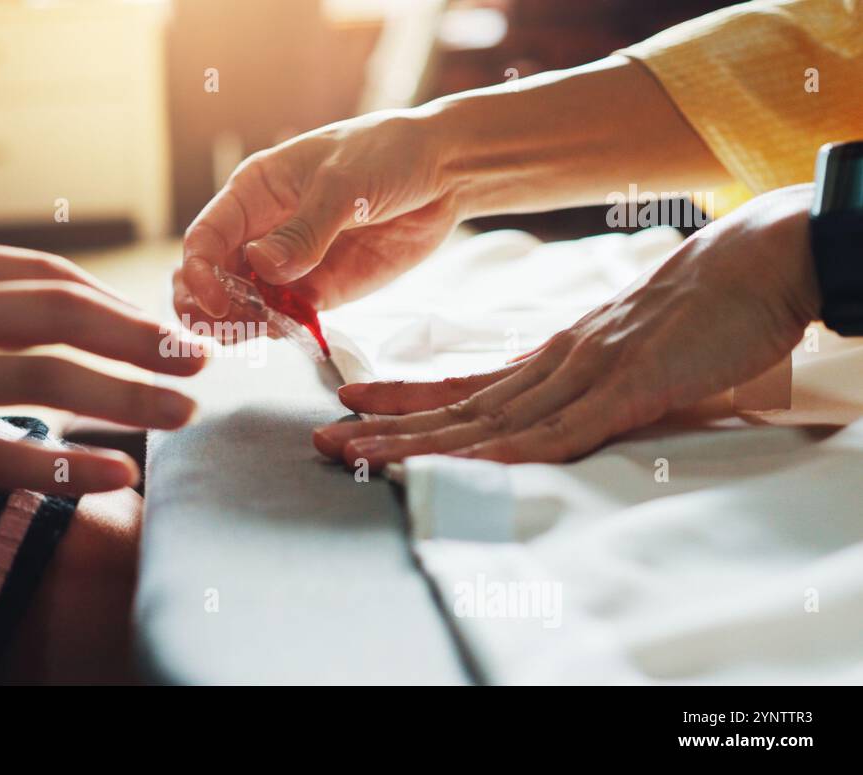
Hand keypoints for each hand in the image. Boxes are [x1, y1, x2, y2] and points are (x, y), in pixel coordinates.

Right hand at [0, 238, 205, 499]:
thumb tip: (50, 319)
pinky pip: (0, 454)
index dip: (116, 302)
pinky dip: (69, 466)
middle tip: (201, 361)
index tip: (162, 329)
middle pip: (60, 313)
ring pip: (45, 378)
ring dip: (128, 396)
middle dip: (144, 337)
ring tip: (184, 414)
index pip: (45, 274)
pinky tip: (121, 474)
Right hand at [175, 108, 461, 333]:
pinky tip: (290, 331)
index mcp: (254, 192)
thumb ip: (304, 230)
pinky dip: (281, 330)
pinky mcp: (320, 290)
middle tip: (227, 327)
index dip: (199, 273)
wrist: (444, 172)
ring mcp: (289, 264)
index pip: (205, 239)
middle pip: (213, 278)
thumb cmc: (387, 154)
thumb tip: (261, 267)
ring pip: (245, 304)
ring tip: (261, 330)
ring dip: (243, 325)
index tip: (213, 302)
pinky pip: (287, 318)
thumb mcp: (344, 184)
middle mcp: (262, 231)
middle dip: (209, 307)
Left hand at [314, 184, 821, 467]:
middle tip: (323, 438)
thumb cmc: (696, 308)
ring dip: (419, 441)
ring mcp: (587, 378)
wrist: (755, 263)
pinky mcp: (628, 391)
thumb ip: (586, 380)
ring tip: (356, 451)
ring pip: (488, 421)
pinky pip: (558, 432)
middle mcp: (554, 367)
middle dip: (387, 426)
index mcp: (552, 358)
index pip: (464, 384)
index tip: (353, 399)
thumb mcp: (624, 348)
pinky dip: (506, 452)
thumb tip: (560, 406)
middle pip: (457, 408)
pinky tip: (462, 463)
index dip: (406, 395)